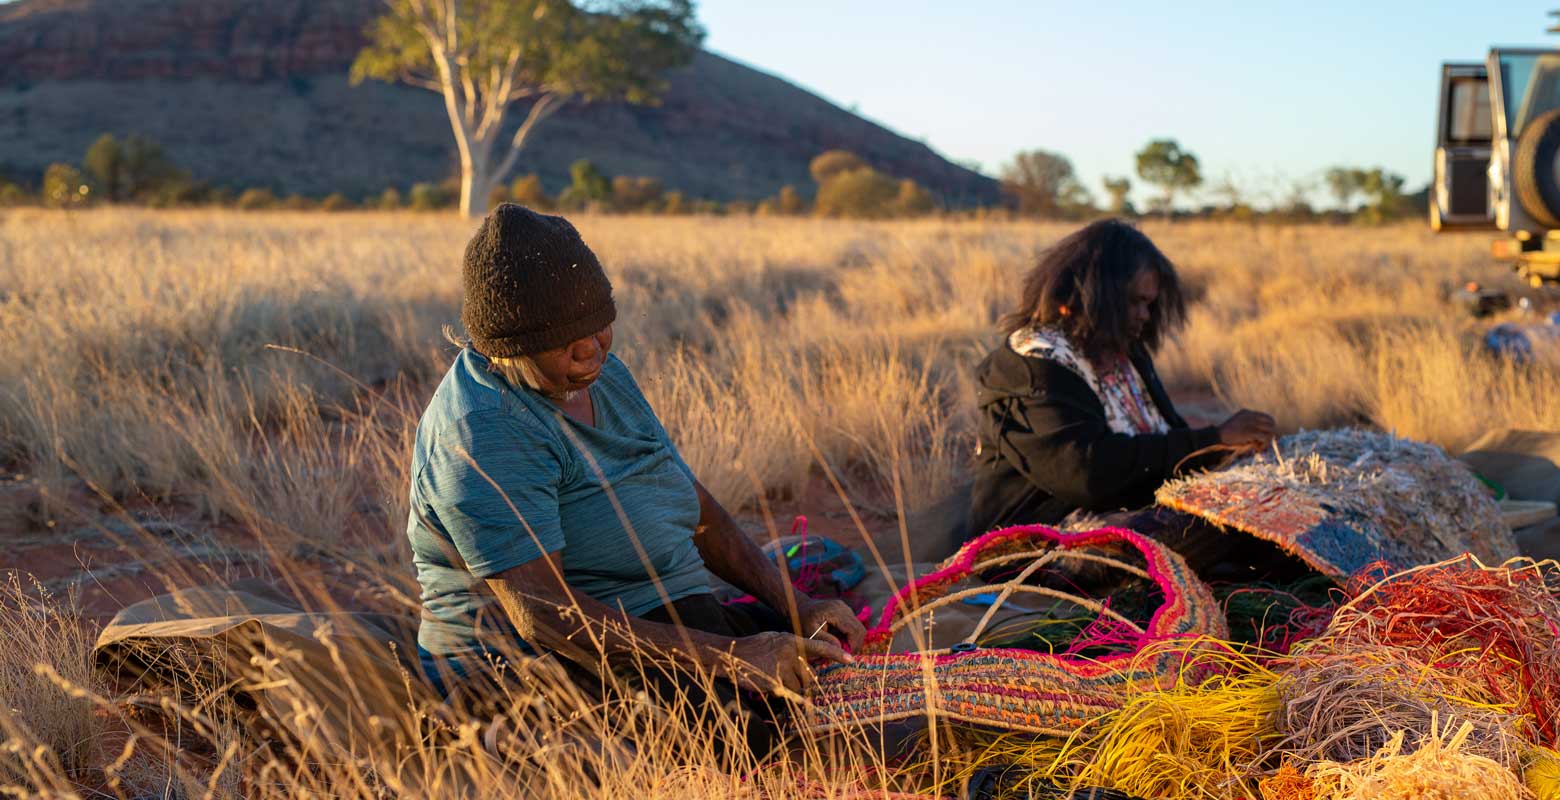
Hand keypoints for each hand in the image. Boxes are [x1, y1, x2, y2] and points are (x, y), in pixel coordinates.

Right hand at [721, 631, 851, 695]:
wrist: (731, 654)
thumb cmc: (754, 648)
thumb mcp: (776, 640)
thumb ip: (793, 648)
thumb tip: (807, 661)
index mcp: (792, 640)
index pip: (820, 646)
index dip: (836, 654)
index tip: (851, 660)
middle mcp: (790, 652)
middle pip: (809, 675)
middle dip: (802, 680)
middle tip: (786, 676)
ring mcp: (782, 667)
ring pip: (800, 686)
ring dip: (790, 688)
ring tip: (774, 678)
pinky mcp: (775, 681)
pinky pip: (788, 694)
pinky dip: (782, 693)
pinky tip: (769, 684)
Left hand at [797, 597, 866, 652]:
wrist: (799, 607)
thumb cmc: (803, 621)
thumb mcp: (810, 633)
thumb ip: (825, 641)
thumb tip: (840, 650)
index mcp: (834, 611)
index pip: (854, 630)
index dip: (854, 645)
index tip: (847, 657)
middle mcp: (843, 608)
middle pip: (860, 629)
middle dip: (856, 644)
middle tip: (846, 655)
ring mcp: (845, 608)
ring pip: (859, 627)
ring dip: (854, 640)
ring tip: (842, 648)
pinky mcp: (845, 610)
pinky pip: (854, 625)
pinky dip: (850, 635)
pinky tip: (840, 640)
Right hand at [1218, 409, 1276, 447]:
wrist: (1216, 437)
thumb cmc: (1226, 435)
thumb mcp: (1238, 425)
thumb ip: (1249, 426)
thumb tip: (1264, 434)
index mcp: (1247, 413)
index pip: (1267, 417)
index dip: (1269, 427)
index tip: (1265, 436)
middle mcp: (1250, 416)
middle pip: (1271, 422)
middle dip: (1270, 433)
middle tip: (1263, 442)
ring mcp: (1250, 423)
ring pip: (1270, 430)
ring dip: (1267, 440)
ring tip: (1259, 446)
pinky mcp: (1249, 432)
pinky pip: (1264, 437)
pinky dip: (1263, 444)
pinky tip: (1257, 448)